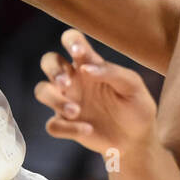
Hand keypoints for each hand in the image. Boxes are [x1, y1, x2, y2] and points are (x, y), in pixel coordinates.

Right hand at [34, 29, 157, 156]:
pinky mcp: (67, 125)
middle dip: (53, 69)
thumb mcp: (132, 85)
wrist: (138, 138)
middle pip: (48, 61)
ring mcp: (68, 101)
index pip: (73, 41)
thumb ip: (112, 72)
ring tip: (76, 111)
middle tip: (66, 83)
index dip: (71, 41)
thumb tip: (85, 68)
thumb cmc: (136, 105)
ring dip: (54, 100)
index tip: (79, 51)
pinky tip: (88, 129)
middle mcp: (75, 80)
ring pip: (42, 91)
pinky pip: (52, 124)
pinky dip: (67, 128)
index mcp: (90, 64)